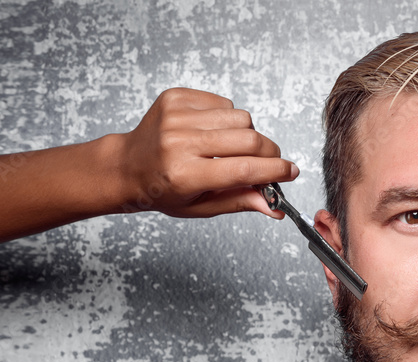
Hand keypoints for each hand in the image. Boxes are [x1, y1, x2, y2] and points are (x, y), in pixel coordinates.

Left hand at [117, 88, 299, 217]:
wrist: (126, 166)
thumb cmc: (162, 190)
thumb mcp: (200, 207)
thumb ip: (240, 202)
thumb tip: (274, 207)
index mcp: (185, 174)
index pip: (245, 169)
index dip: (276, 171)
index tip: (291, 172)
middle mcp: (179, 143)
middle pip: (249, 140)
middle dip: (270, 152)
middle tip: (271, 162)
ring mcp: (176, 116)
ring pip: (241, 118)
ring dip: (247, 134)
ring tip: (232, 148)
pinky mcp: (175, 98)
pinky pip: (223, 103)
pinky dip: (228, 118)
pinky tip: (214, 132)